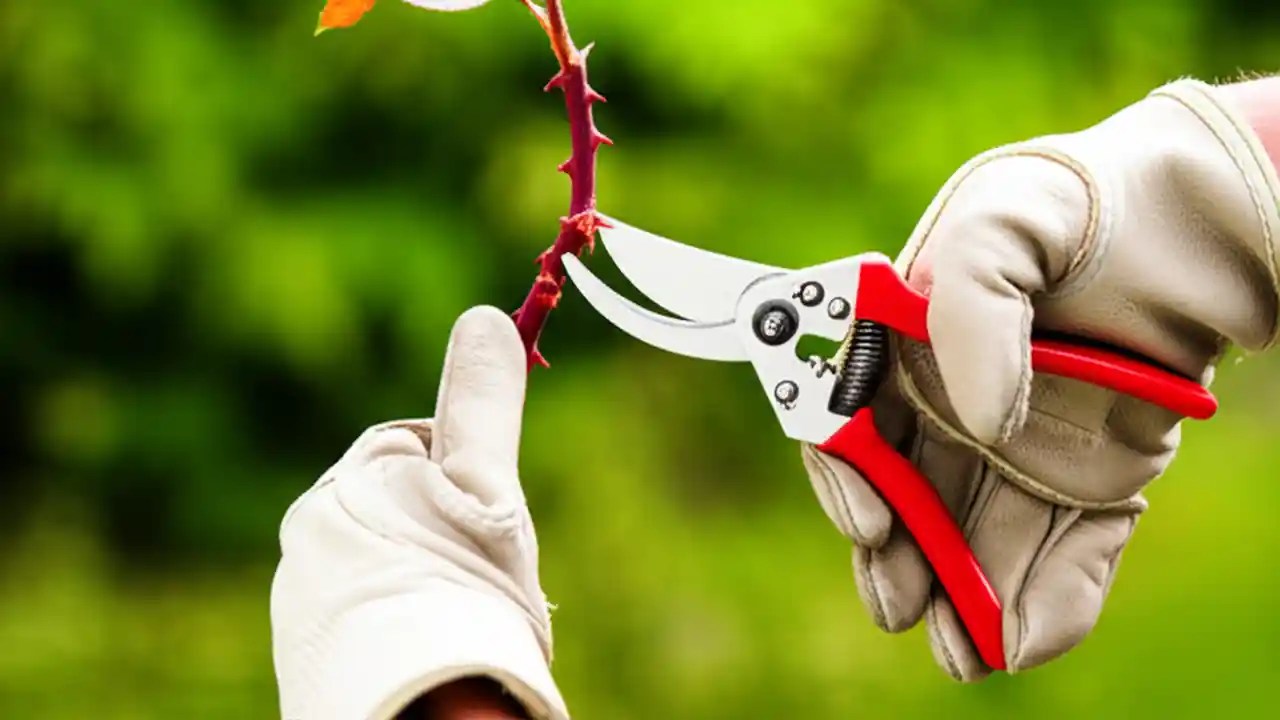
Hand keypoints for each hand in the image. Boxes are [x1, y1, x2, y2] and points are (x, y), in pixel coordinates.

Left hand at [271, 307, 566, 718]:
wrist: (428, 717)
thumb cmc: (466, 597)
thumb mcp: (488, 493)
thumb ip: (483, 410)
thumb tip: (487, 316)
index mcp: (344, 487)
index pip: (416, 450)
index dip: (469, 479)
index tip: (493, 521)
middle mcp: (306, 541)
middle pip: (401, 511)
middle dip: (447, 533)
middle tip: (486, 578)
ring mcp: (303, 608)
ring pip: (387, 568)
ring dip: (427, 583)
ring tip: (465, 622)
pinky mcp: (311, 664)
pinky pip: (368, 622)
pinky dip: (403, 628)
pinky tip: (435, 651)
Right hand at [804, 79, 1279, 679]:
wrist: (1192, 209)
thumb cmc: (1076, 200)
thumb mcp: (1004, 219)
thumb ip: (970, 307)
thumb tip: (979, 420)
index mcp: (906, 351)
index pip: (856, 427)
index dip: (848, 476)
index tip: (866, 515)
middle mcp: (958, 409)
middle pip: (913, 499)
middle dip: (901, 559)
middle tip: (900, 605)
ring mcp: (1031, 450)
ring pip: (987, 538)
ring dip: (969, 599)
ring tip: (959, 653)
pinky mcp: (1105, 475)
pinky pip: (1076, 547)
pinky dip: (1054, 598)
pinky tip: (1027, 639)